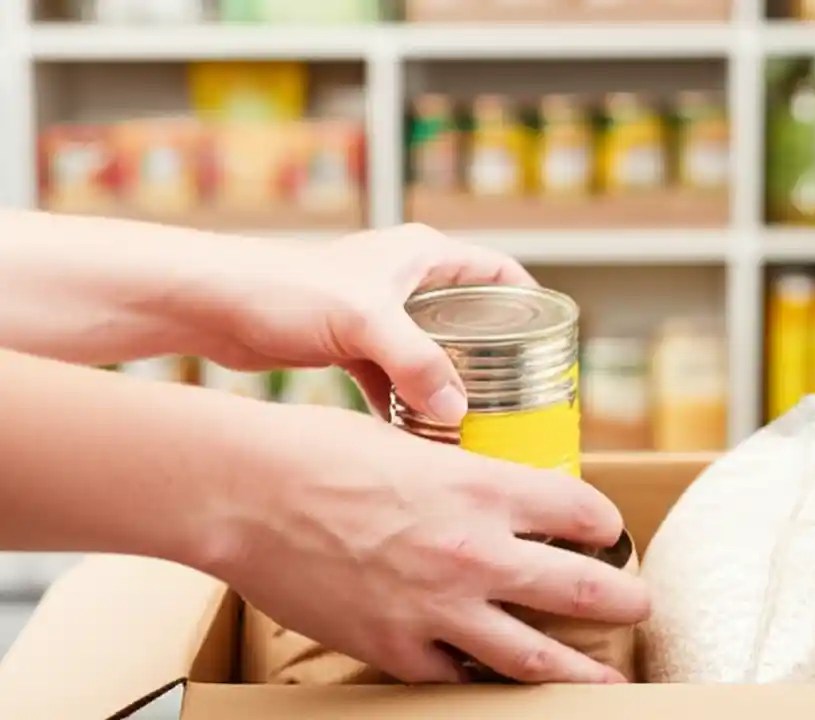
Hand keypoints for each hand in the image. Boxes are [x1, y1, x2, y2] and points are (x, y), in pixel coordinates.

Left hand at [209, 224, 535, 422]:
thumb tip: (457, 410)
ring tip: (478, 428)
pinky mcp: (350, 344)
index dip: (529, 303)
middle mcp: (404, 281)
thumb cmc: (284, 288)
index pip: (497, 271)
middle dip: (494, 358)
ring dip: (450, 387)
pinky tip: (420, 440)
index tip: (553, 344)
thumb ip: (414, 362)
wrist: (213, 302)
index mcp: (422, 255)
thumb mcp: (363, 320)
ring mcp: (378, 315)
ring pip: (432, 353)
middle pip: (469, 318)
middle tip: (521, 399)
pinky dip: (409, 406)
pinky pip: (395, 379)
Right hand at [210, 401, 648, 683]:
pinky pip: (454, 675)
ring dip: (578, 672)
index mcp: (484, 488)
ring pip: (533, 656)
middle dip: (624, 602)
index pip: (582, 513)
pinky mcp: (395, 646)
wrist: (245, 491)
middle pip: (581, 589)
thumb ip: (462, 476)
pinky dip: (478, 678)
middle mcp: (474, 550)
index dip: (607, 527)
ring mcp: (437, 607)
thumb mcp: (413, 443)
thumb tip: (491, 493)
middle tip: (639, 607)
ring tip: (604, 682)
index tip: (610, 536)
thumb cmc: (320, 449)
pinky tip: (495, 682)